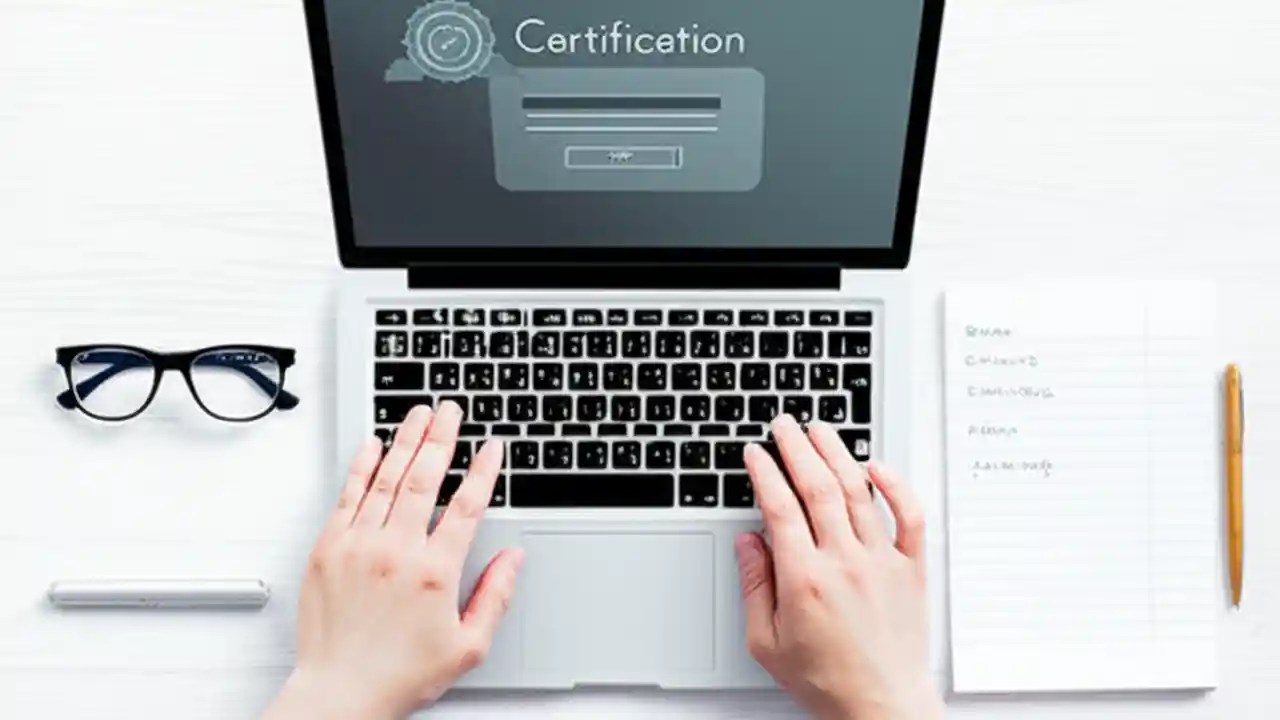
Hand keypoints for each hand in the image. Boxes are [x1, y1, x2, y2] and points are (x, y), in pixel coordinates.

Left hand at [264, 402, 521, 719]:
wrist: (340, 693)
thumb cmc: (399, 675)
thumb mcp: (468, 647)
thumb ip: (495, 597)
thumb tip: (513, 560)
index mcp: (435, 572)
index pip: (466, 505)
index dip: (483, 470)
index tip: (491, 447)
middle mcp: (397, 550)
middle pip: (424, 477)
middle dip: (442, 437)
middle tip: (451, 410)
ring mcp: (359, 545)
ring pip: (387, 478)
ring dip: (406, 441)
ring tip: (419, 414)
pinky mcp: (328, 549)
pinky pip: (348, 495)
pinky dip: (362, 466)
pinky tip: (372, 444)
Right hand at [735, 416, 941, 719]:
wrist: (881, 707)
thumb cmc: (826, 681)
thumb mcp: (766, 642)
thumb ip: (755, 586)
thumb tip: (750, 542)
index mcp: (804, 579)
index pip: (779, 506)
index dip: (765, 472)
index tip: (756, 453)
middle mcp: (845, 562)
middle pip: (818, 486)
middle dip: (796, 448)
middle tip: (784, 426)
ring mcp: (881, 561)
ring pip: (858, 491)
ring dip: (836, 453)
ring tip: (820, 430)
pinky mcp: (910, 569)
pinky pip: (908, 515)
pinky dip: (895, 485)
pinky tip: (877, 467)